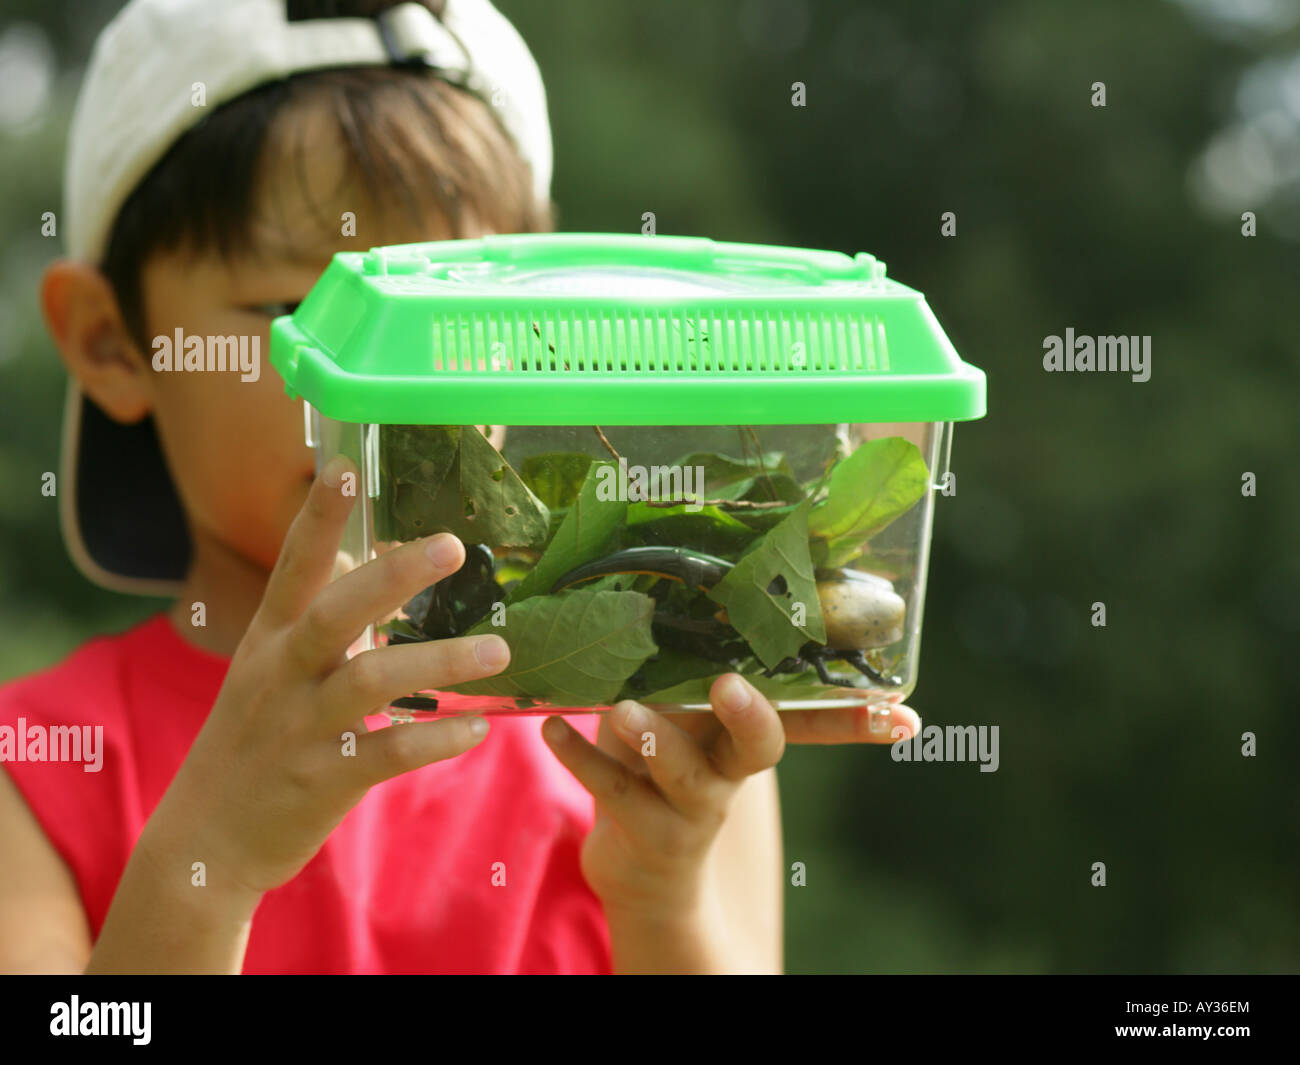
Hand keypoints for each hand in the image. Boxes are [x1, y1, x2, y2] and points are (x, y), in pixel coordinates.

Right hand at [146, 454, 512, 902]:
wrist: (203, 842)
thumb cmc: (250, 745)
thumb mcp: (264, 675)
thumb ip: (316, 626)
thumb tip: (366, 569)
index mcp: (269, 642)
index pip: (293, 566)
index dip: (317, 516)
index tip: (344, 465)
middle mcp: (283, 675)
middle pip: (337, 612)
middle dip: (392, 575)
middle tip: (453, 546)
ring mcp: (301, 728)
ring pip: (370, 680)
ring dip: (438, 661)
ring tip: (497, 651)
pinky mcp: (323, 780)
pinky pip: (387, 754)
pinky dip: (435, 740)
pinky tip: (476, 728)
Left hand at [540, 673, 790, 920]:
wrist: (648, 877)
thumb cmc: (660, 778)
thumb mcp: (675, 732)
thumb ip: (670, 687)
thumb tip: (631, 613)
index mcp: (738, 739)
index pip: (779, 714)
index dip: (789, 701)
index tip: (788, 676)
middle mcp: (727, 774)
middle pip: (756, 746)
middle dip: (747, 716)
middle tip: (726, 684)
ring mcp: (692, 811)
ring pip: (682, 772)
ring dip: (654, 736)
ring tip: (623, 711)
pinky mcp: (649, 836)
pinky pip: (616, 790)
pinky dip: (581, 756)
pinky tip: (553, 728)